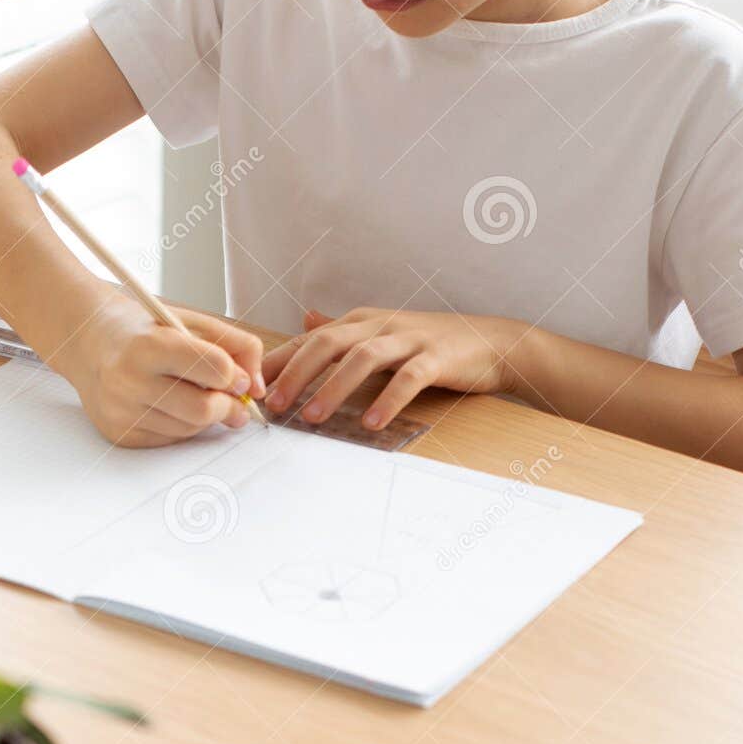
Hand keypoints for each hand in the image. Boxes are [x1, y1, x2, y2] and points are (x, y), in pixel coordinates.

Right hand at [60, 286, 264, 446]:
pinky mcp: (120, 434)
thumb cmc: (145, 331)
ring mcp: (121, 411)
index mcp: (149, 345)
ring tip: (197, 396)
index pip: (214, 367)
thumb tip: (257, 387)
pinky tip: (172, 406)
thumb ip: (236, 346)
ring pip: (190, 429)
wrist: (90, 343)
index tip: (239, 378)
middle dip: (228, 407)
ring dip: (206, 417)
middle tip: (235, 403)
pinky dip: (183, 426)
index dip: (236, 375)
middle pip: (203, 409)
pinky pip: (171, 440)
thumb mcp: (191, 322)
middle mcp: (129, 380)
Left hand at [261, 306, 521, 429]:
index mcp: (361, 321)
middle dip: (295, 373)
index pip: (309, 338)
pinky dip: (387, 400)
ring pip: (363, 358)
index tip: (250, 387)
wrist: (492, 342)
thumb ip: (343, 329)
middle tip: (272, 404)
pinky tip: (371, 423)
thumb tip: (305, 320)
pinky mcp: (436, 358)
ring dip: (333, 388)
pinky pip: (408, 378)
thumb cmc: (431, 343)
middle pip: (327, 343)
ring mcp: (409, 340)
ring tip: (311, 417)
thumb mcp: (382, 331)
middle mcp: (379, 325)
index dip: (279, 361)